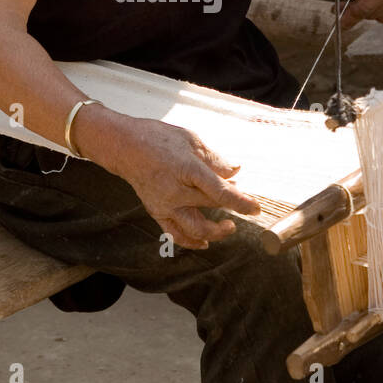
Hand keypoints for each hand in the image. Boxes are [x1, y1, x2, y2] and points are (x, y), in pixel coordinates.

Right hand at [78, 112, 259, 249]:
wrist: (126, 147)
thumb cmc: (159, 139)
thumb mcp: (192, 140)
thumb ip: (215, 159)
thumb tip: (236, 172)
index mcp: (187, 169)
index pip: (219, 192)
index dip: (241, 202)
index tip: (256, 208)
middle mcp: (175, 191)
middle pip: (211, 206)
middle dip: (232, 208)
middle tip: (244, 204)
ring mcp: (165, 204)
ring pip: (195, 229)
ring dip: (215, 232)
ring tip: (228, 227)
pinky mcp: (156, 212)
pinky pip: (175, 234)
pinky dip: (191, 242)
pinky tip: (206, 242)